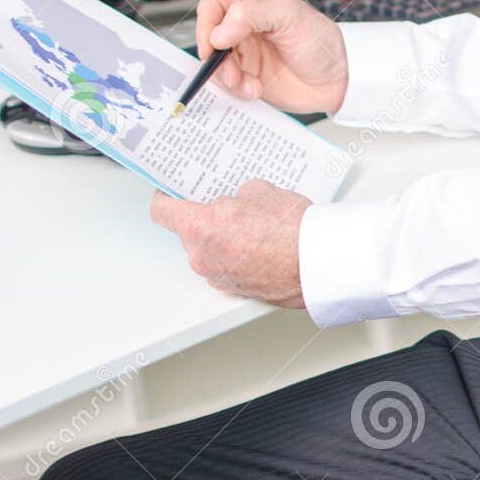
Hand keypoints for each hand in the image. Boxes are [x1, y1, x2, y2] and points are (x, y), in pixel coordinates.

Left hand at [149, 180, 310, 307]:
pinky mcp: (235, 288)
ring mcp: (218, 276)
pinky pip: (226, 266)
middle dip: (206, 218)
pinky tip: (260, 246)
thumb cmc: (293, 232)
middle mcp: (202, 256)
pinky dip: (237, 256)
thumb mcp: (261, 191)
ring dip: (223, 238)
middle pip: (188, 232)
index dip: (164, 197)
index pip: (161, 211)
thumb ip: (238, 195)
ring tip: (253, 227)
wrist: (317, 264)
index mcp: (200, 228)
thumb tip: (239, 200)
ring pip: (209, 250)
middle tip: (229, 206)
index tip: (169, 191)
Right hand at [195, 0, 349, 115]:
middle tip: (232, 73)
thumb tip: (218, 33)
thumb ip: (251, 15)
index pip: (212, 7)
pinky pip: (228, 84)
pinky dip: (237, 90)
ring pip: (215, 65)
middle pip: (209, 39)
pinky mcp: (248, 77)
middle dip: (216, 59)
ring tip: (249, 84)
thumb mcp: (290, 16)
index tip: (214, 46)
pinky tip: (256, 90)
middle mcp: (243, 27)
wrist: (339, 80)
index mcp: (251, 3)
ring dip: (227, 77)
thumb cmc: (321, 41)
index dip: (207, 26)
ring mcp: (244, 53)